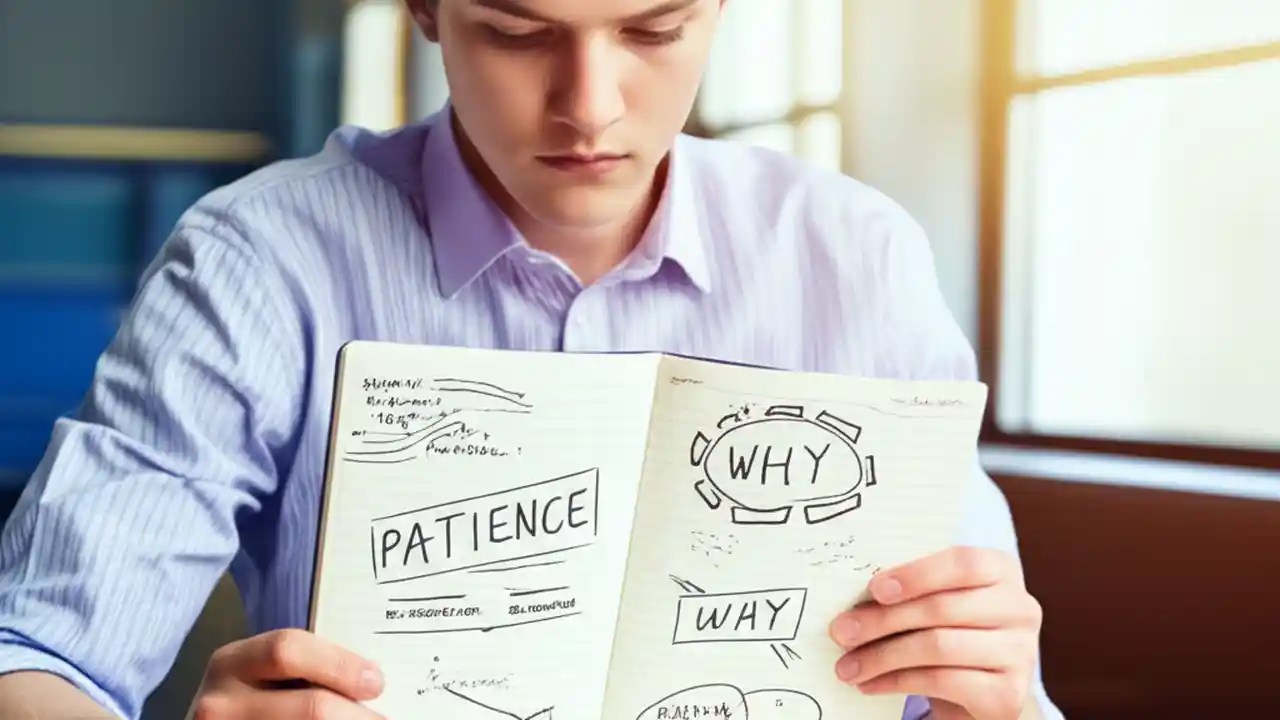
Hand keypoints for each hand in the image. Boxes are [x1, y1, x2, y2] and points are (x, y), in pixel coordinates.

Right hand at [188, 628, 385, 718]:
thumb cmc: (248, 700)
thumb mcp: (259, 676)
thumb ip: (301, 670)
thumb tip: (371, 678)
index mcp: (231, 662)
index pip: (289, 650)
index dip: (339, 665)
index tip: (376, 682)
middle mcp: (219, 703)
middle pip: (310, 707)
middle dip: (356, 715)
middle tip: (385, 719)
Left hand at [828, 547, 1042, 719]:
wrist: (981, 690)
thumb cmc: (950, 632)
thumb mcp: (935, 603)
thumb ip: (909, 590)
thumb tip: (852, 599)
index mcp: (1002, 571)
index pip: (963, 563)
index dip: (917, 574)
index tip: (874, 588)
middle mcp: (1020, 608)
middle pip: (942, 608)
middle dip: (882, 620)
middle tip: (841, 631)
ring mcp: (1020, 653)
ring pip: (938, 646)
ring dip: (882, 656)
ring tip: (847, 666)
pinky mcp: (1008, 694)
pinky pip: (943, 682)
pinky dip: (897, 682)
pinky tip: (871, 684)